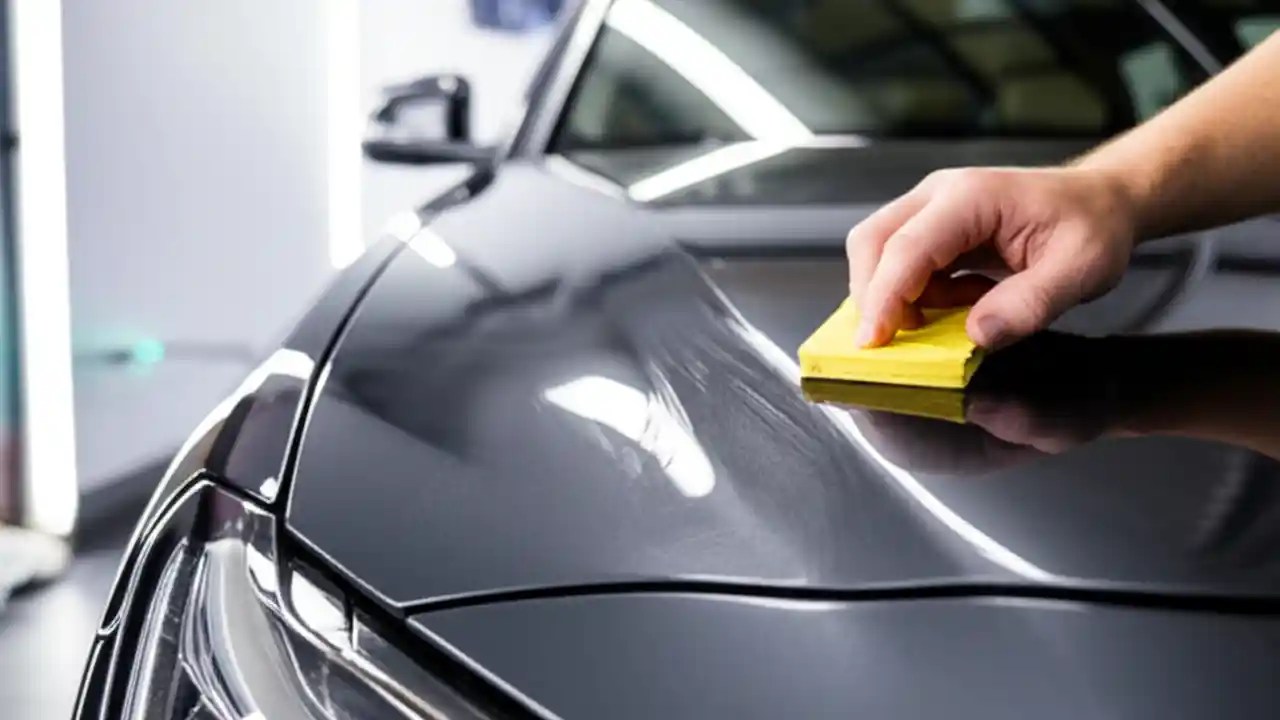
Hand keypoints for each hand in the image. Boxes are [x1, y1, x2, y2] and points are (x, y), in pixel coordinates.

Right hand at [846, 167, 1137, 348]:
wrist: (1102, 201)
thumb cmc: (1092, 226)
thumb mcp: (1079, 270)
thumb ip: (1029, 304)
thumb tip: (977, 335)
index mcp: (972, 197)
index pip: (907, 247)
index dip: (884, 297)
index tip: (872, 342)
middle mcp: (940, 195)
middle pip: (872, 241)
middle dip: (872, 296)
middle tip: (892, 342)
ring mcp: (931, 208)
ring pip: (878, 252)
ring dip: (896, 297)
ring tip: (954, 314)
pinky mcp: (932, 228)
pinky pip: (900, 264)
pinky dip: (916, 295)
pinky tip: (963, 302)